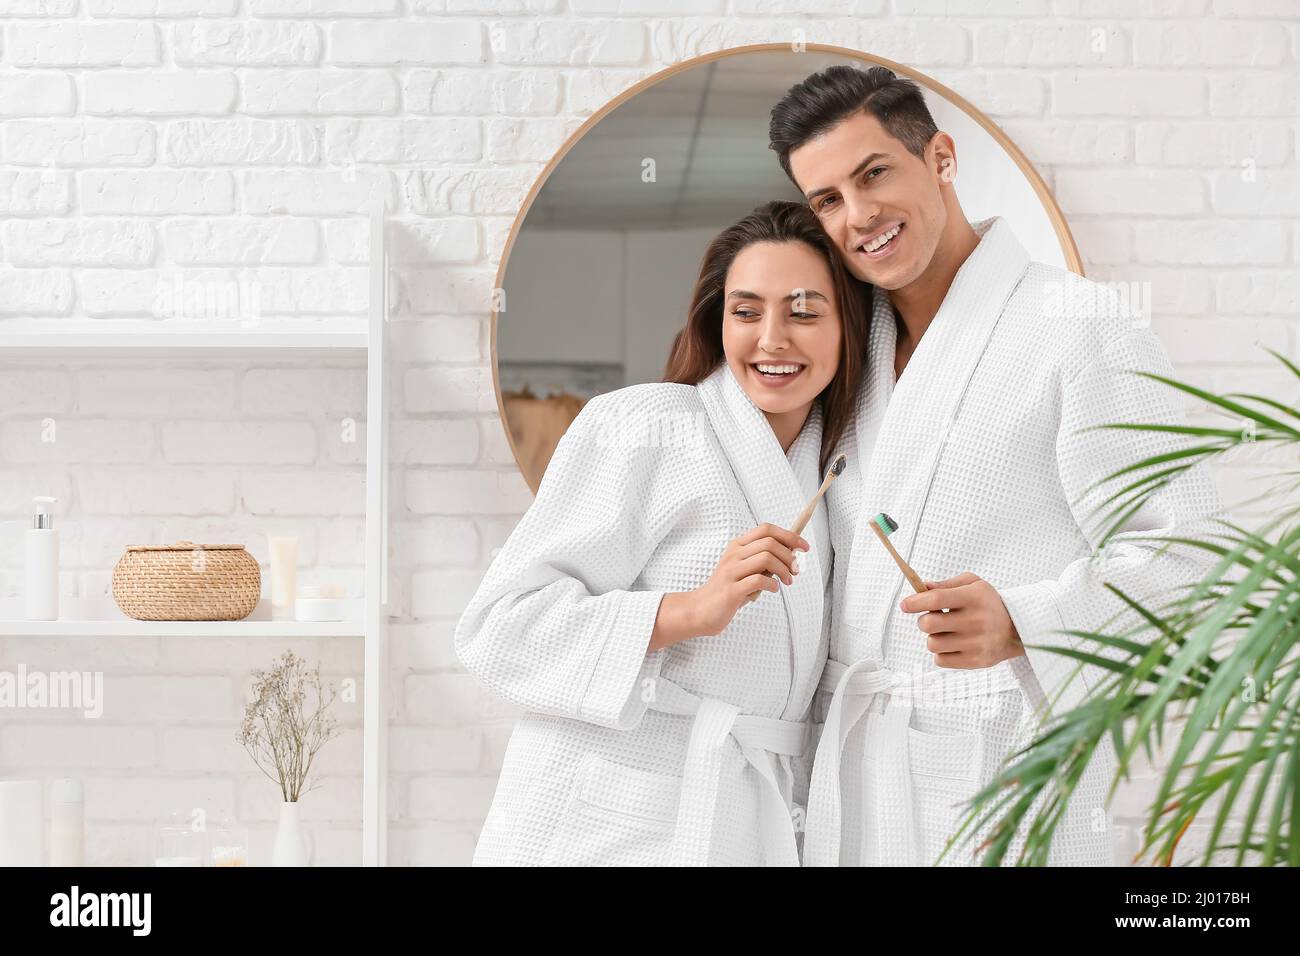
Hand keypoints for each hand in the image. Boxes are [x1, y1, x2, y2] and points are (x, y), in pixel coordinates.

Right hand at [690, 523, 807, 636]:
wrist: (700, 610)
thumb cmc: (728, 590)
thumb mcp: (744, 570)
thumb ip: (762, 561)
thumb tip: (791, 555)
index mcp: (737, 546)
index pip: (766, 529)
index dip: (789, 535)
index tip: (804, 547)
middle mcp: (734, 555)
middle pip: (770, 543)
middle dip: (790, 556)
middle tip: (795, 571)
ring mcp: (731, 571)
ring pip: (766, 558)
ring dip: (784, 570)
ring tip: (787, 581)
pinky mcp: (731, 590)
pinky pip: (758, 580)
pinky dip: (772, 585)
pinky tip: (773, 589)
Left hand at [898, 572, 1024, 668]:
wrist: (1018, 630)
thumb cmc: (988, 604)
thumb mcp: (973, 585)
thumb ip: (946, 585)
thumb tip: (922, 588)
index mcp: (974, 597)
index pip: (936, 599)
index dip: (915, 602)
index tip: (905, 605)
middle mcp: (977, 621)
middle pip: (929, 624)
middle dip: (924, 621)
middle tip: (932, 619)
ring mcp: (977, 643)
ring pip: (932, 644)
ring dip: (933, 638)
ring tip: (947, 633)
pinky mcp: (976, 661)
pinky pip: (940, 660)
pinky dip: (942, 653)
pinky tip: (954, 645)